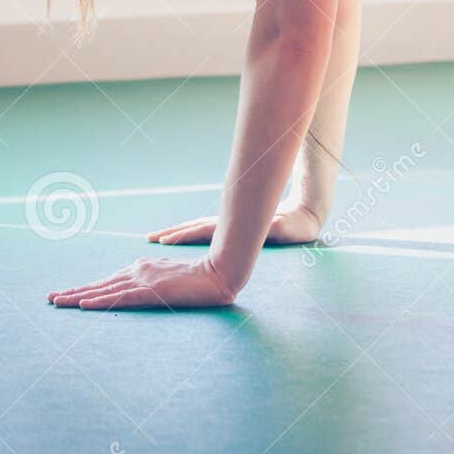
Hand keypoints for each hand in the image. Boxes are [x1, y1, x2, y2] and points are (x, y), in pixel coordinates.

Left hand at [48, 256, 235, 309]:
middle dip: (73, 291)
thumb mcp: (172, 278)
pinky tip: (82, 304)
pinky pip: (118, 298)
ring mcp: (143, 280)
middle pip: (100, 284)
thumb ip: (155, 281)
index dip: (87, 288)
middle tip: (49, 298)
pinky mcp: (150, 291)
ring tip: (56, 302)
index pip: (109, 281)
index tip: (68, 294)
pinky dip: (99, 301)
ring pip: (103, 290)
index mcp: (143, 268)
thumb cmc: (199, 279)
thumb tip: (142, 288)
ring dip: (77, 296)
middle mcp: (138, 270)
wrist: (218, 275)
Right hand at [147, 203, 321, 248]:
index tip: (164, 239)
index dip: (185, 235)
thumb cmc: (294, 226)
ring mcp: (230, 223)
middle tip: (151, 238)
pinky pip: (204, 229)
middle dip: (173, 232)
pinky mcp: (232, 227)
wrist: (302, 213)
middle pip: (195, 227)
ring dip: (177, 232)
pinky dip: (188, 232)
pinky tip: (177, 237)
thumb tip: (278, 225)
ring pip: (197, 227)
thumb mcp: (287, 228)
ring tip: (157, 237)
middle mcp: (230, 222)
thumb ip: (280, 227)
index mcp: (238, 224)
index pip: (205, 230)